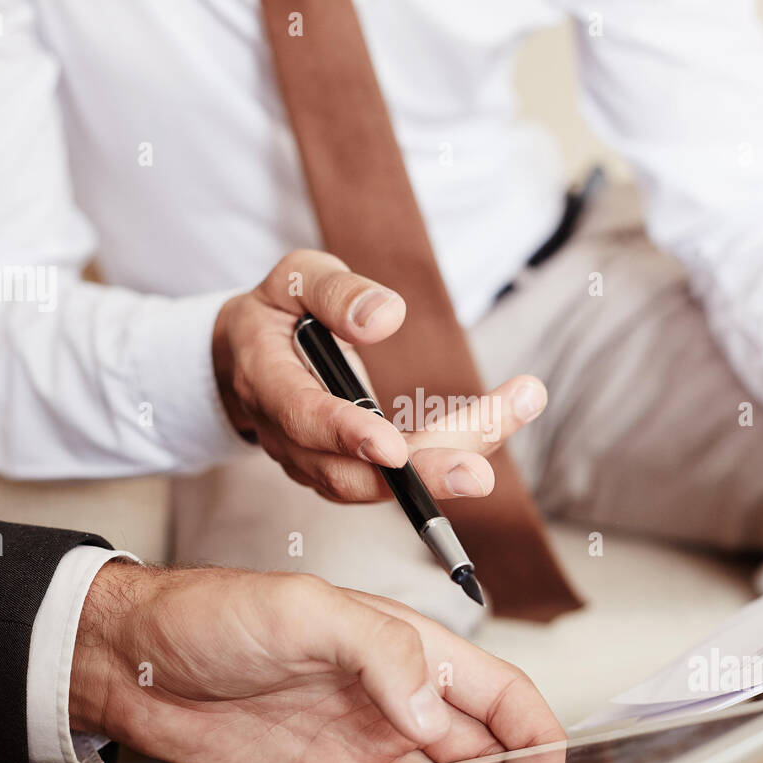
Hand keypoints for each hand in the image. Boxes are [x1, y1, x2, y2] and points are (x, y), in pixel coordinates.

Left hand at [70, 564, 564, 762]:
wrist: (135, 662)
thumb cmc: (213, 614)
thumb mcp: (303, 612)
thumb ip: (379, 651)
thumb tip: (431, 712)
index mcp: (411, 650)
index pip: (504, 697)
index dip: (537, 739)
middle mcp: (401, 702)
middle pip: (488, 759)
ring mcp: (367, 748)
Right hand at [212, 249, 546, 501]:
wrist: (246, 359)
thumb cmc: (278, 310)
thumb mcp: (296, 278)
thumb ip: (335, 292)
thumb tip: (386, 317)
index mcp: (267, 382)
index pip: (304, 418)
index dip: (346, 436)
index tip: (392, 447)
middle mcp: (288, 438)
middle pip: (353, 473)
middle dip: (420, 474)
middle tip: (480, 473)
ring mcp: (317, 464)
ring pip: (383, 484)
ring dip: (450, 462)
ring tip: (516, 409)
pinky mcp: (348, 473)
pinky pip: (400, 480)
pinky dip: (453, 454)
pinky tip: (502, 417)